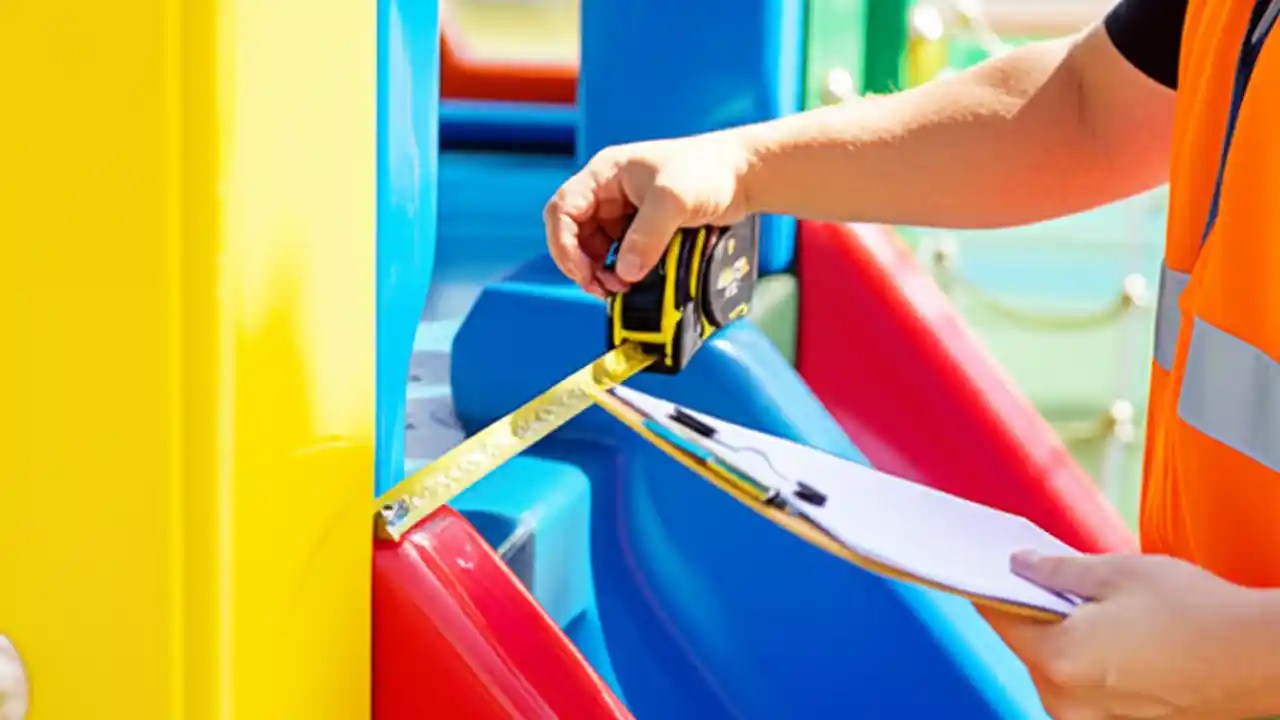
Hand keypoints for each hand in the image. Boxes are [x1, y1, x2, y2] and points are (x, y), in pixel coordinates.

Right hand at [543, 133, 752, 296]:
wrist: (741, 176)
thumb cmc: (706, 171)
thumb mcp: (672, 200)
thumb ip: (646, 237)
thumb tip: (625, 273)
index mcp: (604, 174)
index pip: (562, 210)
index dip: (563, 245)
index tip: (582, 273)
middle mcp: (608, 192)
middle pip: (574, 235)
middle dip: (583, 265)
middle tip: (606, 289)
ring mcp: (624, 211)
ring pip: (595, 249)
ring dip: (602, 272)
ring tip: (623, 289)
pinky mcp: (641, 228)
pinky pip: (618, 254)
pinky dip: (621, 271)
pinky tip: (635, 282)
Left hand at [980, 551, 1279, 718]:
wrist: (1260, 659)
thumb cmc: (1193, 611)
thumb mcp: (1116, 573)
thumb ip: (1055, 571)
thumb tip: (1018, 565)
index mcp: (1057, 660)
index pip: (1000, 618)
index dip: (990, 585)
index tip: (985, 565)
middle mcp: (1066, 701)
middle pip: (1028, 647)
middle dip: (1033, 612)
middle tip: (1043, 575)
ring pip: (1058, 669)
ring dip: (1064, 638)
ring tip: (1092, 604)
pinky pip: (1087, 688)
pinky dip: (1090, 661)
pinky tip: (1114, 634)